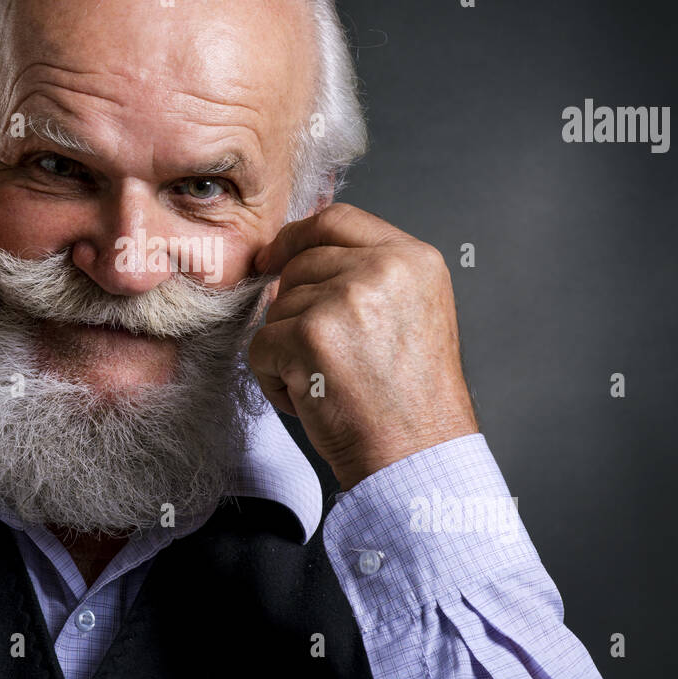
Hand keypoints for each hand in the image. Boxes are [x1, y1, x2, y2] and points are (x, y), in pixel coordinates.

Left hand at [248, 203, 477, 489]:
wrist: (417, 458)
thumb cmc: (413, 403)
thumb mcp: (413, 314)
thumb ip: (368, 276)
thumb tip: (296, 262)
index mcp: (414, 260)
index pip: (338, 220)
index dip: (298, 237)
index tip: (273, 258)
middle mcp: (384, 269)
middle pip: (302, 264)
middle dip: (295, 309)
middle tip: (322, 357)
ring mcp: (346, 298)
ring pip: (277, 308)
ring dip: (287, 350)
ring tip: (329, 384)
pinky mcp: (310, 334)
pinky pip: (260, 345)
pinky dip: (273, 379)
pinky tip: (311, 398)